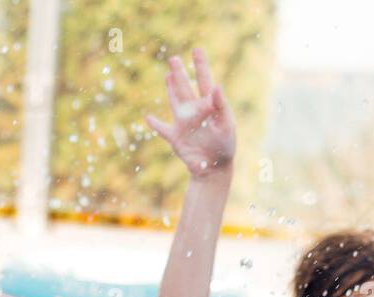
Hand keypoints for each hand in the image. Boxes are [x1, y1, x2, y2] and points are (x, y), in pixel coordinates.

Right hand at [145, 48, 235, 177]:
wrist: (214, 168)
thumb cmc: (224, 147)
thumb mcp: (226, 125)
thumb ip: (221, 105)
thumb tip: (216, 85)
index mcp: (209, 106)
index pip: (204, 80)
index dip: (201, 65)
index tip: (197, 50)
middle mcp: (194, 111)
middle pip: (185, 88)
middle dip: (180, 73)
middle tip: (173, 58)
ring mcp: (183, 124)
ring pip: (174, 102)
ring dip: (170, 90)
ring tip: (167, 76)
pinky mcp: (175, 138)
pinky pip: (163, 129)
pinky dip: (155, 124)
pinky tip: (147, 117)